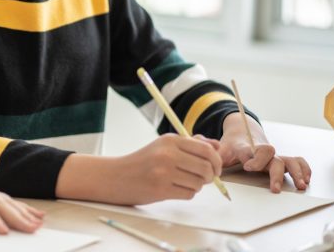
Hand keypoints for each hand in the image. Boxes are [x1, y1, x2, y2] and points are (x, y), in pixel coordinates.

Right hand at [57, 134, 222, 204]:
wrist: (116, 176)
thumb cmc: (142, 162)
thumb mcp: (164, 147)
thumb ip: (191, 145)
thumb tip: (217, 146)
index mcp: (170, 140)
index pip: (206, 150)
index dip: (217, 161)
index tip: (216, 168)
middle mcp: (167, 154)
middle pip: (206, 167)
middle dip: (210, 176)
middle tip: (204, 178)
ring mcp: (163, 172)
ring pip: (199, 183)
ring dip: (197, 186)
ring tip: (183, 182)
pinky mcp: (161, 188)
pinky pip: (189, 194)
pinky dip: (187, 193)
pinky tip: (175, 189)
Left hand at [219, 113, 311, 192]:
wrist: (242, 132)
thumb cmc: (231, 145)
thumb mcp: (220, 149)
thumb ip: (214, 155)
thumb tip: (207, 162)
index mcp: (247, 148)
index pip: (253, 150)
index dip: (254, 159)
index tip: (249, 167)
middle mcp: (263, 151)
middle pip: (274, 157)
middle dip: (276, 173)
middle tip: (275, 188)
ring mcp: (273, 156)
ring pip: (289, 160)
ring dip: (296, 172)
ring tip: (300, 186)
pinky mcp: (281, 160)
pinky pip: (296, 161)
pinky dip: (303, 168)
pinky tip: (306, 179)